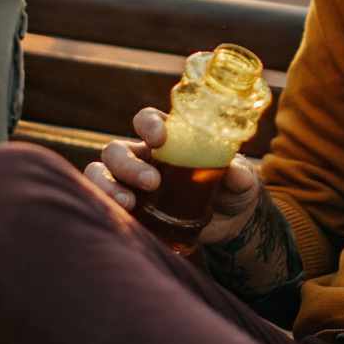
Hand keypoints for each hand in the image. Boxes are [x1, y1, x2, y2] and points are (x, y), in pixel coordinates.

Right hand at [84, 106, 262, 246]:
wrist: (231, 224)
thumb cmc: (233, 189)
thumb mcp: (242, 181)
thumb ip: (240, 174)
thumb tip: (235, 172)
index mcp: (169, 139)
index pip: (147, 119)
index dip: (148, 124)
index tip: (159, 139)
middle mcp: (144, 157)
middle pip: (116, 150)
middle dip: (127, 164)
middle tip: (152, 182)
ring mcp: (131, 183)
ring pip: (101, 174)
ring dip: (108, 185)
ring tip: (128, 203)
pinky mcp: (131, 209)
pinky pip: (105, 203)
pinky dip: (107, 207)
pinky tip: (125, 218)